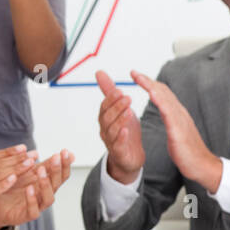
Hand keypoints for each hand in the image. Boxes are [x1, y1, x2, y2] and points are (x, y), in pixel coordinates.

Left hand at [0, 148, 73, 229]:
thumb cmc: (12, 187)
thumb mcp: (28, 172)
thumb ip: (44, 163)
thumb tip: (64, 152)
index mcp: (45, 184)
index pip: (60, 174)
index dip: (65, 163)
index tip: (65, 151)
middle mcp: (43, 195)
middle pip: (56, 184)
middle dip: (57, 170)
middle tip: (55, 158)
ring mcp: (36, 206)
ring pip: (48, 198)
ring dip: (46, 184)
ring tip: (41, 171)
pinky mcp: (25, 216)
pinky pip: (33, 210)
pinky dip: (32, 200)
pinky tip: (29, 188)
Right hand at [96, 70, 143, 184]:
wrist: (130, 157)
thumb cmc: (125, 132)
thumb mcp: (119, 109)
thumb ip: (109, 92)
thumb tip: (99, 72)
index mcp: (105, 118)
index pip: (104, 106)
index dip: (110, 98)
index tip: (120, 90)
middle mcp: (105, 129)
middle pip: (106, 117)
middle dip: (116, 107)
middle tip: (127, 97)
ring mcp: (111, 142)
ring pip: (111, 130)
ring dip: (119, 120)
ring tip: (129, 111)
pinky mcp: (119, 152)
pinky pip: (117, 145)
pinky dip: (121, 138)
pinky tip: (126, 131)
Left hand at [131, 70, 222, 192]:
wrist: (201, 166)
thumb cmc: (187, 151)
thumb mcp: (176, 131)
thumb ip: (170, 119)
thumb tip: (164, 110)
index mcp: (176, 114)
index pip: (162, 94)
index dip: (150, 84)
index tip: (137, 76)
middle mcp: (179, 113)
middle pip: (163, 92)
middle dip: (148, 81)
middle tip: (133, 72)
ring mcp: (180, 121)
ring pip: (166, 99)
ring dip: (152, 87)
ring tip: (140, 78)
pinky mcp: (179, 130)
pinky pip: (169, 113)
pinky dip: (161, 101)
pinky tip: (152, 94)